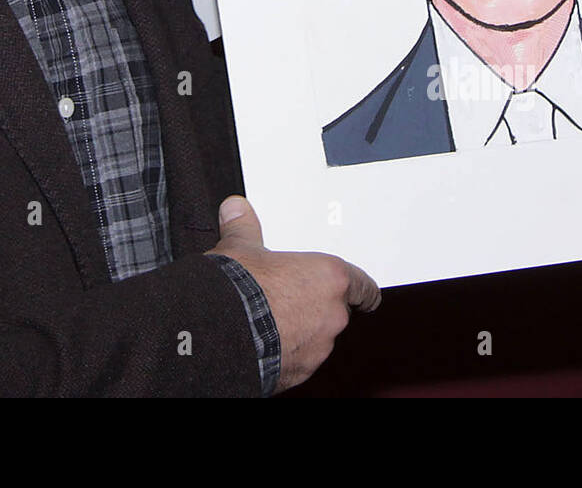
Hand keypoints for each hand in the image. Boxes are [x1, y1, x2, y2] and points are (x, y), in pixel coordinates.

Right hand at [206, 195, 380, 391]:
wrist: (218, 333)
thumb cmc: (240, 289)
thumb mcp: (239, 247)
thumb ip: (243, 228)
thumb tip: (236, 208)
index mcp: (330, 278)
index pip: (363, 286)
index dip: (361, 289)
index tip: (362, 292)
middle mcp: (332, 315)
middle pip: (336, 310)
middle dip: (314, 305)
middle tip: (287, 295)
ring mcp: (317, 348)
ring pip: (317, 336)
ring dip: (300, 329)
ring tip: (267, 319)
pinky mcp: (299, 372)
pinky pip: (298, 358)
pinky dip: (285, 351)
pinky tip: (260, 341)